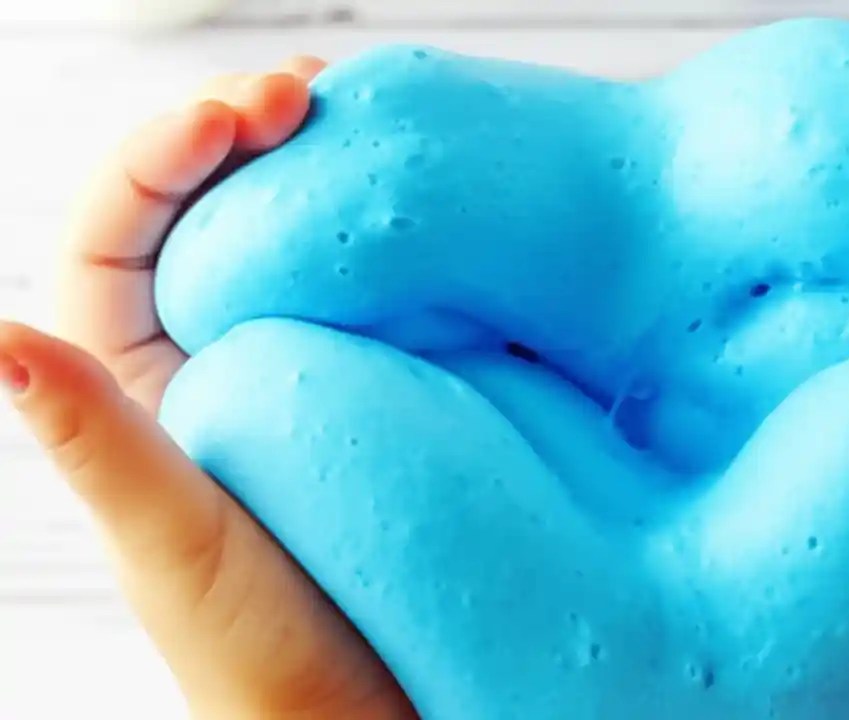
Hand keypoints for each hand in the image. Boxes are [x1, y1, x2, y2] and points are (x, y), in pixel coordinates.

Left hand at [2, 57, 413, 717]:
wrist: (384, 712)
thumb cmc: (264, 656)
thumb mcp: (173, 544)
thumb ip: (93, 445)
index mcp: (140, 381)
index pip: (120, 229)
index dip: (166, 152)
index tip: (241, 116)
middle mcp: (218, 356)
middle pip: (208, 204)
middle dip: (244, 124)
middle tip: (307, 92)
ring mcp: (310, 360)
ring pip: (298, 229)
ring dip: (324, 161)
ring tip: (364, 112)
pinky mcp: (391, 375)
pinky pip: (386, 278)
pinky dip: (399, 225)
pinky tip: (428, 196)